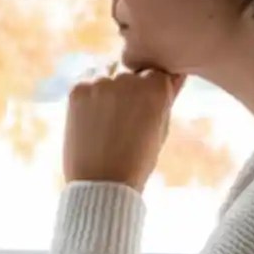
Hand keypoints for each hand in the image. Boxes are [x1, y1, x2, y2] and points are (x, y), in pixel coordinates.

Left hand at [63, 66, 185, 189]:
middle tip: (122, 117)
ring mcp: (101, 82)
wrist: (102, 183)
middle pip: (130, 69)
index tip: (143, 110)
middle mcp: (129, 78)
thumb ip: (167, 96)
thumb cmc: (137, 159)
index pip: (155, 72)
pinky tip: (93, 116)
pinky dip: (90, 91)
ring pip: (107, 70)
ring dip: (108, 84)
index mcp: (156, 86)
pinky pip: (87, 78)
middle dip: (128, 86)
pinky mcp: (78, 89)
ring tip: (107, 118)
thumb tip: (176, 73)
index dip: (149, 90)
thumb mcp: (161, 127)